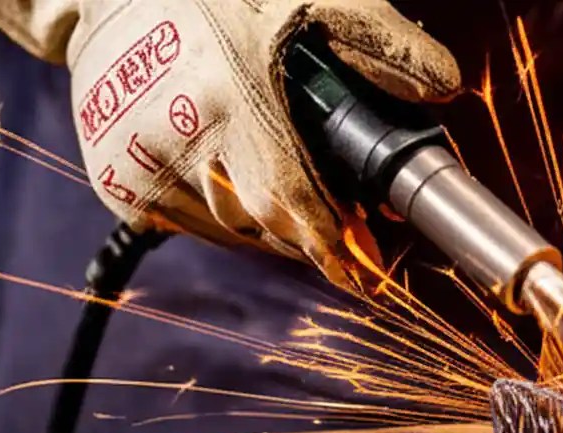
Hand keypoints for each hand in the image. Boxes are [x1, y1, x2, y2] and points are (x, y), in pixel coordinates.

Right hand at [0, 0, 459, 286]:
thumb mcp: (305, 3)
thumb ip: (381, 41)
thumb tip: (443, 85)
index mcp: (229, 101)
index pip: (292, 202)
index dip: (333, 247)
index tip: (367, 275)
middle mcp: (181, 141)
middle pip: (269, 224)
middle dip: (313, 232)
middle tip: (345, 226)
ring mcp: (141, 168)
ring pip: (235, 231)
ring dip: (271, 223)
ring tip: (281, 177)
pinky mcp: (118, 185)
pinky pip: (196, 226)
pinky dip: (228, 215)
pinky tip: (234, 175)